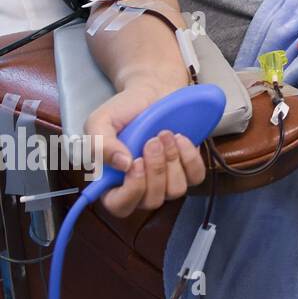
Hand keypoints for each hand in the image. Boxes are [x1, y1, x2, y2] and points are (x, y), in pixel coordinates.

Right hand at [85, 79, 205, 218]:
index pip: (120, 206)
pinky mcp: (188, 169)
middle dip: (155, 169)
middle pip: (152, 200)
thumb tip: (122, 166)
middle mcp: (142, 187)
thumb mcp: (100, 122)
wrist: (152, 93)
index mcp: (114, 182)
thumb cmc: (125, 111)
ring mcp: (167, 180)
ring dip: (171, 161)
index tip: (136, 163)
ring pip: (175, 191)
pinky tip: (180, 139)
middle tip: (152, 141)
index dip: (131, 191)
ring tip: (164, 136)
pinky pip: (195, 177)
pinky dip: (190, 158)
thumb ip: (100, 144)